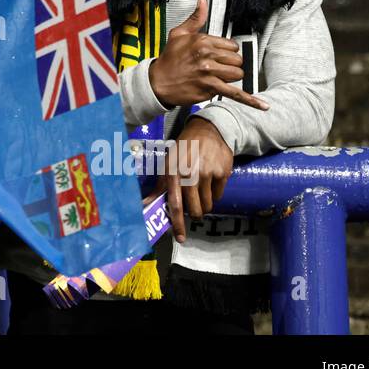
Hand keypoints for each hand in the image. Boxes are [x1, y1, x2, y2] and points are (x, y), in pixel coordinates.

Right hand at [147, 0, 265, 110]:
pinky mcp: (210, 88)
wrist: (158, 82)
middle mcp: (207, 55)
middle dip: (230, 64)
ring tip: (218, 77)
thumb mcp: (179, 34)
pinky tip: (262, 105)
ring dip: (231, 77)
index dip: (227, 52)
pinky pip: (235, 93)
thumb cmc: (169, 59)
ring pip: (237, 74)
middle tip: (217, 67)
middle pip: (237, 60)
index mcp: (202, 41)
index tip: (217, 56)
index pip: (231, 46)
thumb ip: (196, 18)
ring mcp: (209, 72)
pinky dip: (249, 100)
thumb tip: (202, 1)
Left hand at [163, 117, 234, 241]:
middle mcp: (191, 174)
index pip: (175, 204)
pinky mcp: (223, 173)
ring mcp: (208, 174)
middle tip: (193, 208)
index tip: (180, 238)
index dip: (177, 223)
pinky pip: (218, 195)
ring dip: (204, 204)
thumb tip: (145, 205)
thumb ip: (160, 186)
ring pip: (208, 205)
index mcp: (174, 173)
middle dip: (195, 214)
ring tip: (200, 191)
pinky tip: (210, 181)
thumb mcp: (168, 164)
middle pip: (195, 209)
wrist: (208, 130)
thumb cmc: (183, 149)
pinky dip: (214, 194)